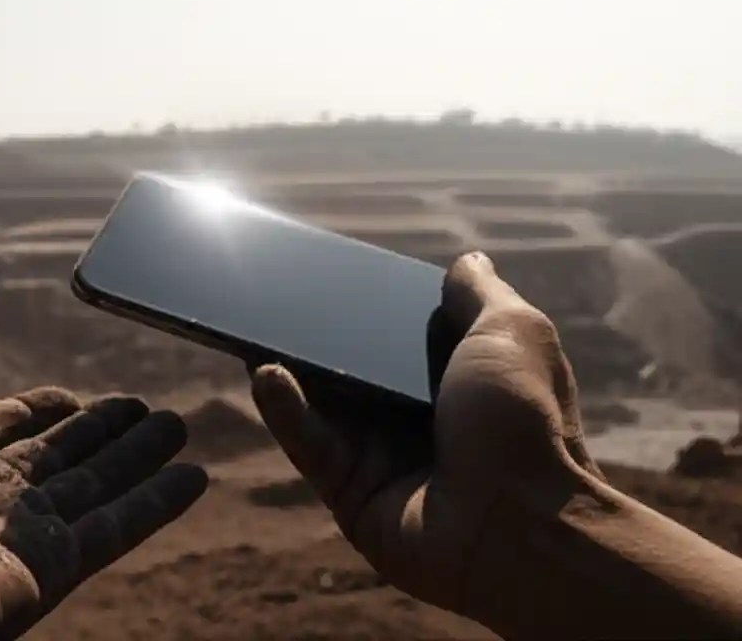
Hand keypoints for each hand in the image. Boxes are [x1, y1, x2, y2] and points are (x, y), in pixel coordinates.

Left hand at [0, 258, 207, 638]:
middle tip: (146, 407)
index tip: (76, 394)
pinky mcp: (48, 569)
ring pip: (95, 485)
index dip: (42, 410)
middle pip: (60, 454)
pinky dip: (155, 503)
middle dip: (102, 431)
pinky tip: (192, 477)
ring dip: (137, 458)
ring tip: (178, 428)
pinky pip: (115, 527)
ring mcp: (17, 535)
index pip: (4, 426)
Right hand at [250, 252, 602, 618]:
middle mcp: (417, 419)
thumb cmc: (526, 422)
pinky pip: (309, 444)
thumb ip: (480, 295)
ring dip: (288, 369)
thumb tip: (467, 260)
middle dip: (318, 338)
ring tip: (254, 329)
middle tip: (274, 299)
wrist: (521, 521)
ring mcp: (382, 458)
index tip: (334, 276)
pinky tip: (265, 375)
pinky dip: (284, 410)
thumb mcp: (513, 333)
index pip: (402, 338)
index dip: (369, 310)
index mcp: (459, 382)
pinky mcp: (350, 492)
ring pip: (321, 405)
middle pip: (352, 370)